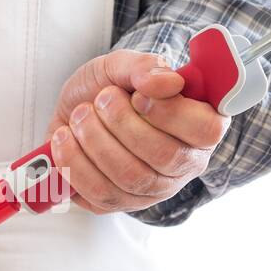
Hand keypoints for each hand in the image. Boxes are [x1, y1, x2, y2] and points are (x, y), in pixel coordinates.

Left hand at [46, 49, 229, 213]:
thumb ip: (144, 67)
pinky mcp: (118, 203)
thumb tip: (166, 81)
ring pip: (130, 177)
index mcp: (199, 126)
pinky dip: (75, 162)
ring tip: (80, 115)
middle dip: (123, 123)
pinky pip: (100, 194)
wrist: (76, 110)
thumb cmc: (110, 88)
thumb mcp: (123, 66)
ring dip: (95, 140)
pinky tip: (65, 138)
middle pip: (165, 156)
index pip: (206, 130)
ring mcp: (152, 189)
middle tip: (101, 99)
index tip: (138, 96)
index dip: (171, 114)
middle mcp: (183, 164)